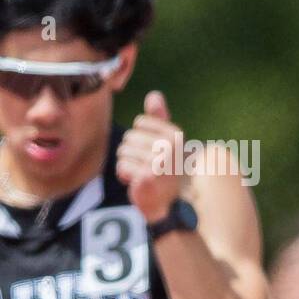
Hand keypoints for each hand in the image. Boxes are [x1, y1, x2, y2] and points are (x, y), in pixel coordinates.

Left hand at [116, 91, 183, 222]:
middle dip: (131, 153)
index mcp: (176, 135)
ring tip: (142, 174)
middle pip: (130, 138)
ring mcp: (160, 161)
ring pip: (124, 152)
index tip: (152, 152)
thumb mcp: (164, 143)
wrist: (165, 204)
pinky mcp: (148, 175)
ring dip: (128, 165)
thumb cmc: (162, 171)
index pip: (140, 123)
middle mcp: (171, 147)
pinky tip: (137, 182)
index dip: (140, 138)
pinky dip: (125, 176)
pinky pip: (122, 166)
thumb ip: (159, 119)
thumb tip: (154, 94)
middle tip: (147, 167)